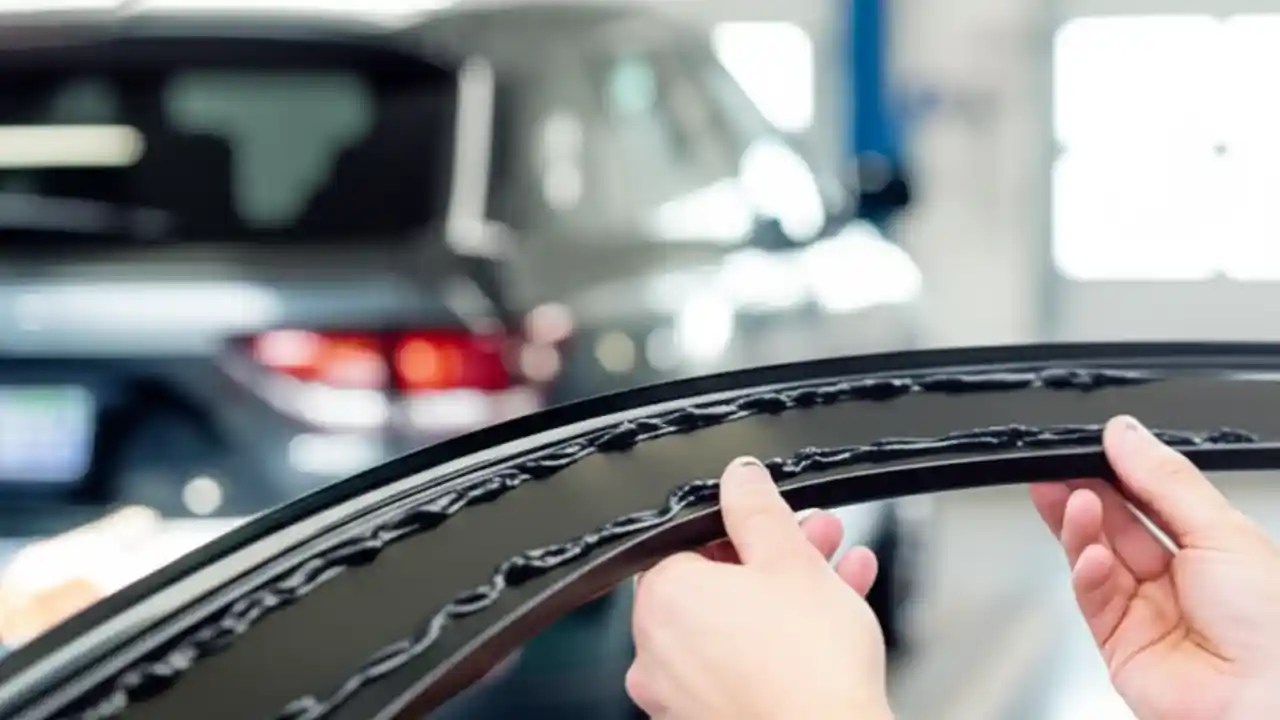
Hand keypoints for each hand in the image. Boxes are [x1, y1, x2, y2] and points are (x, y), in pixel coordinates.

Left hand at [626, 457, 892, 718]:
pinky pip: (743, 669)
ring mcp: (680, 696)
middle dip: (777, 556)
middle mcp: (657, 652)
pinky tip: (835, 623)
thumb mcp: (788, 559)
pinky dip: (780, 645)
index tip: (780, 520)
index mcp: (663, 600)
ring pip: (737, 627)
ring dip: (789, 596)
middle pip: (718, 585)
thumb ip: (756, 508)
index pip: (689, 543)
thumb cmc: (808, 669)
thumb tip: (739, 476)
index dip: (743, 526)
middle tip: (819, 540)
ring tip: (842, 574)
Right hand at [1031, 415, 1279, 719]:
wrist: (1261, 704)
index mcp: (1216, 548)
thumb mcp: (1222, 531)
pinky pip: (1092, 599)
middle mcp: (1181, 580)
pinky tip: (1089, 556)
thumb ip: (1164, 480)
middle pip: (1119, 525)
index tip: (1093, 445)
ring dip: (1081, 528)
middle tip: (1057, 467)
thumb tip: (1126, 434)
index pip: (1155, 499)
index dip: (1122, 471)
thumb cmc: (1274, 630)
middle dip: (1086, 494)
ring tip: (1070, 502)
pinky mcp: (1120, 644)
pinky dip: (1086, 574)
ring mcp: (1148, 612)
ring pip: (1098, 558)